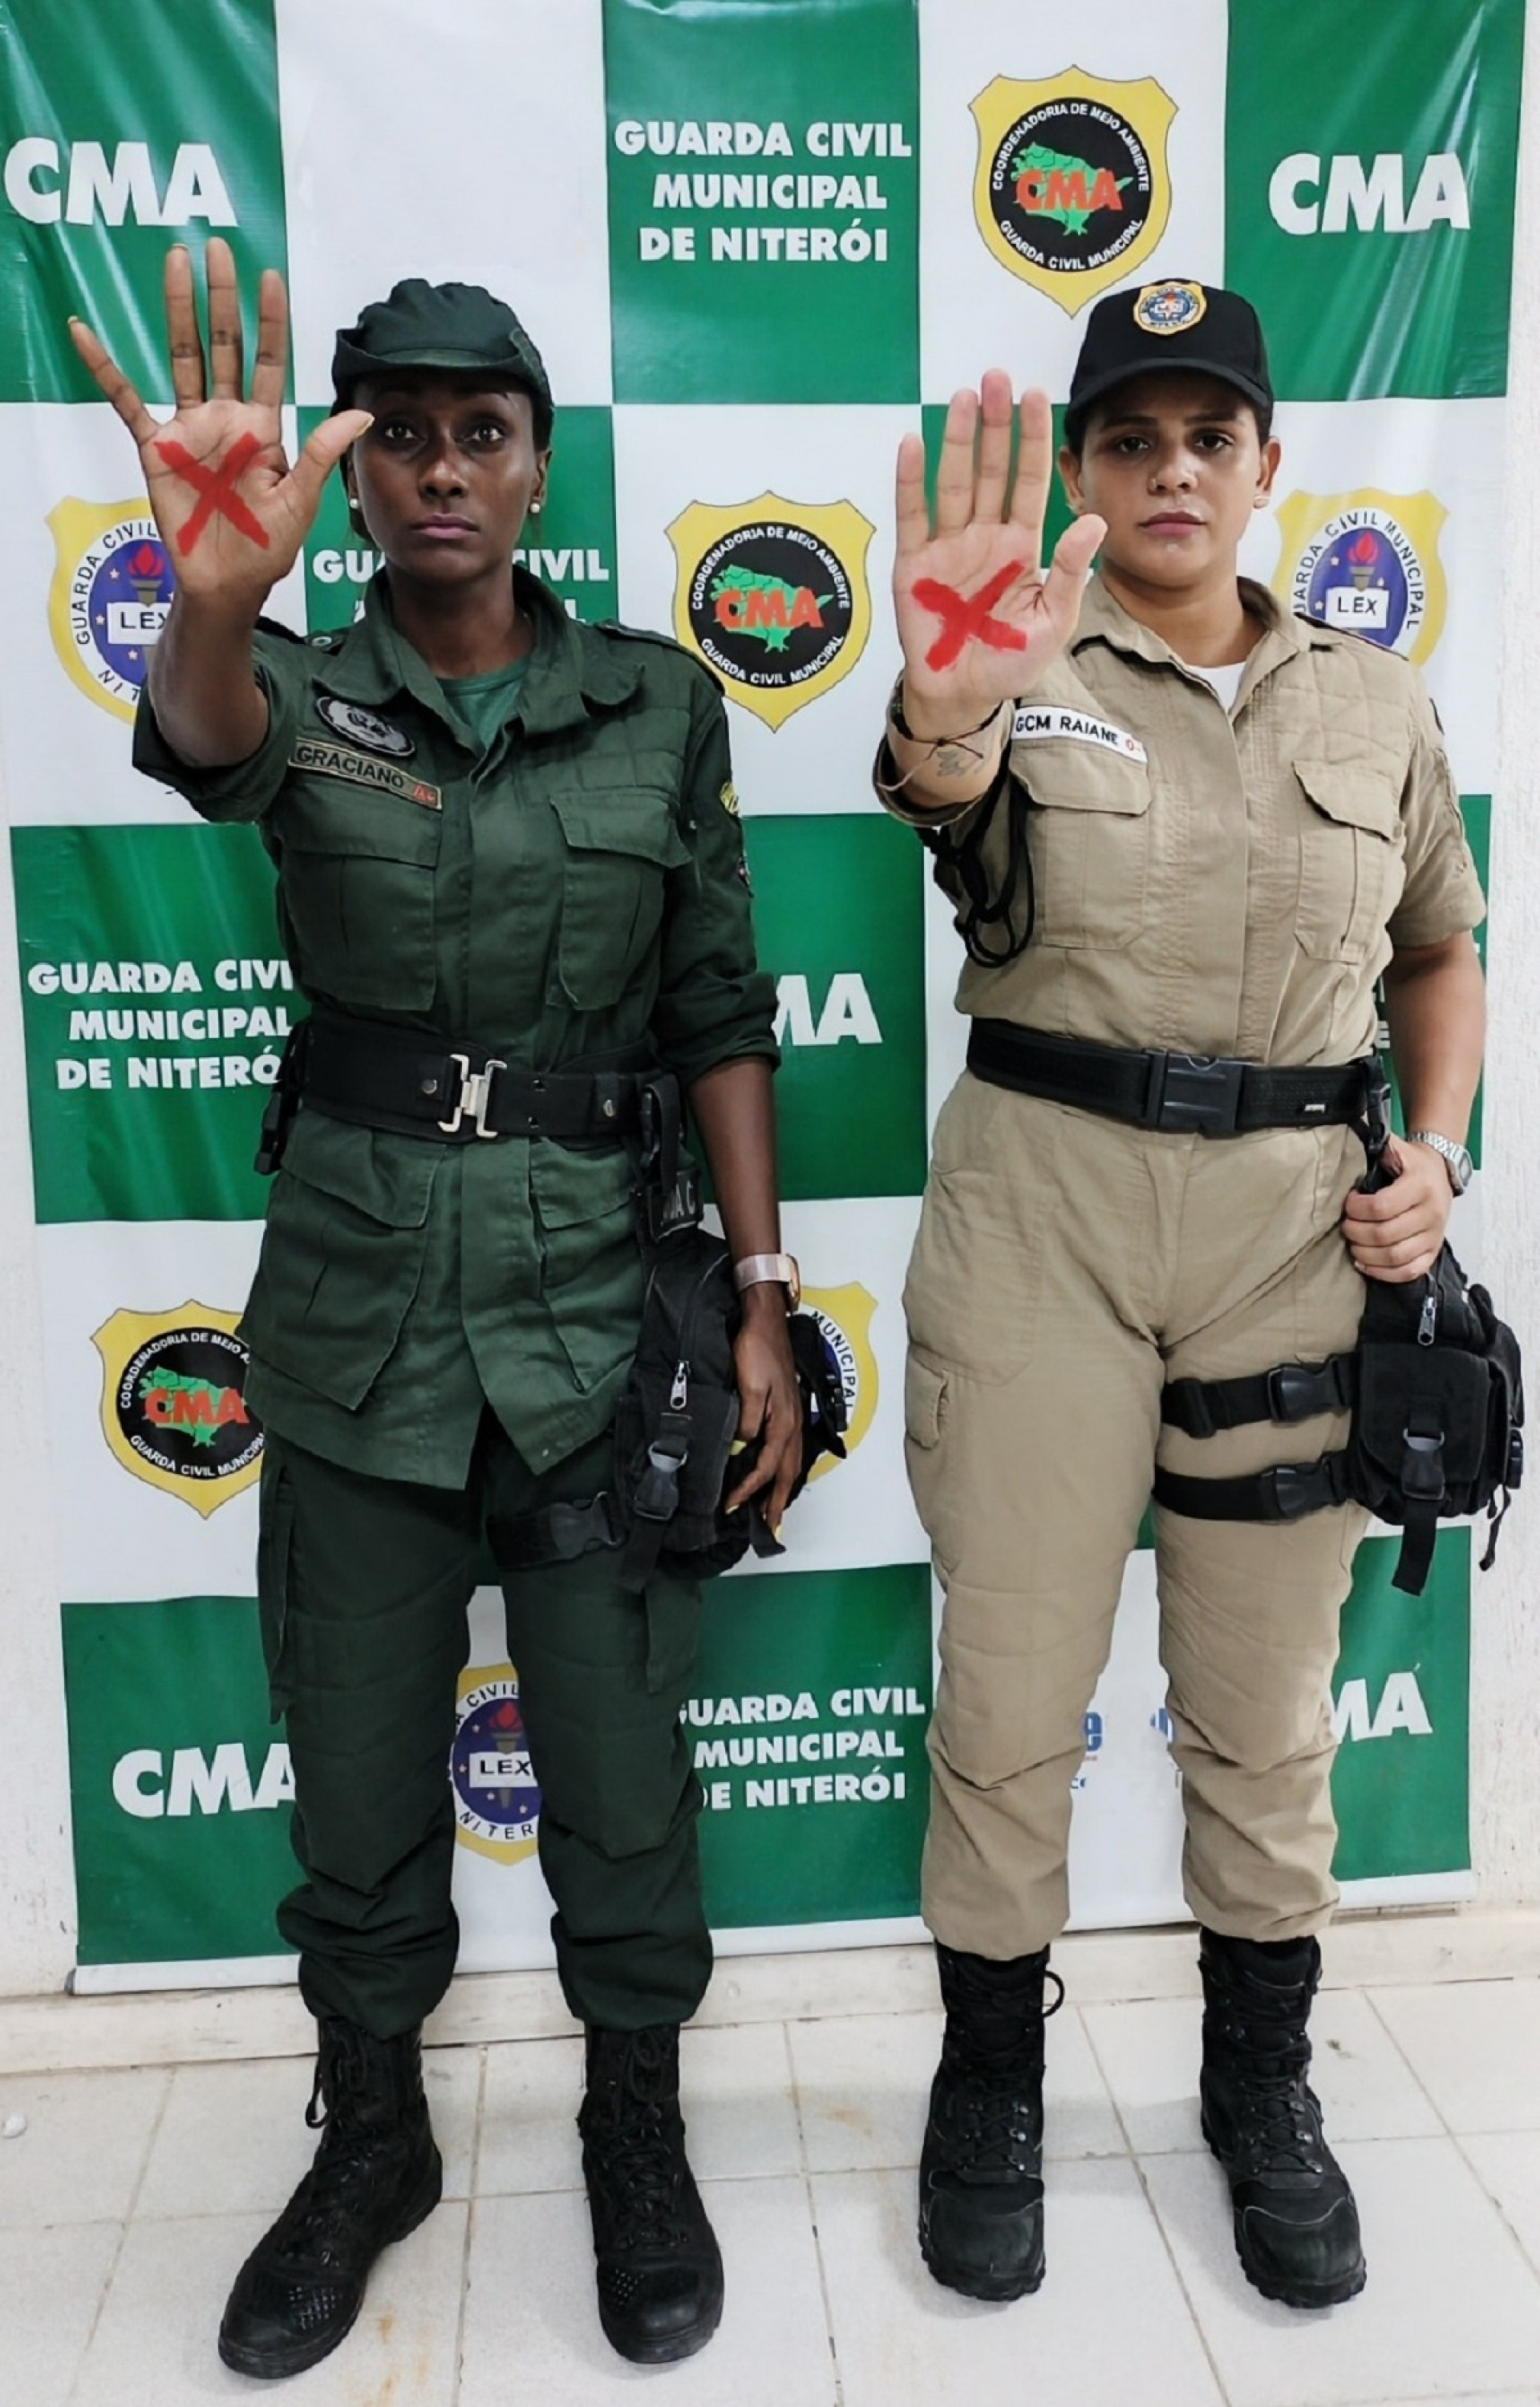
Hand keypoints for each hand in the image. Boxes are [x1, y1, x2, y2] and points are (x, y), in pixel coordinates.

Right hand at [67, 238, 369, 610]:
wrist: (227, 583)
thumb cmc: (267, 547)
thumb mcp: (302, 501)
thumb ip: (323, 454)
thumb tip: (361, 416)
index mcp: (264, 427)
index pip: (270, 362)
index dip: (270, 321)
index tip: (270, 278)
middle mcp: (226, 417)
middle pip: (224, 344)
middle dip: (222, 297)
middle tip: (218, 248)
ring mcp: (190, 428)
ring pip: (182, 357)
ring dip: (179, 310)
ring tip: (175, 262)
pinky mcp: (157, 448)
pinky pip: (126, 401)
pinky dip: (104, 367)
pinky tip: (84, 331)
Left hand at [725, 1289, 802, 1531]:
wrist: (766, 1320)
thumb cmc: (756, 1350)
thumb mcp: (748, 1387)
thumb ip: (746, 1422)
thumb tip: (741, 1450)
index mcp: (783, 1422)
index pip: (765, 1467)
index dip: (748, 1489)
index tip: (731, 1506)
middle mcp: (792, 1423)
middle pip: (786, 1473)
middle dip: (777, 1503)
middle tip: (770, 1530)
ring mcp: (793, 1416)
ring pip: (791, 1463)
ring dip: (783, 1489)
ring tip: (775, 1510)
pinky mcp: (788, 1408)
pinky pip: (789, 1449)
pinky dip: (784, 1469)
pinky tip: (779, 1472)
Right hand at [892, 372, 1104, 737]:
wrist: (964, 696)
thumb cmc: (1010, 661)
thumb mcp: (1055, 621)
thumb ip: (1070, 570)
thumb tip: (1093, 521)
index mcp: (1020, 546)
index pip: (1028, 481)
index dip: (1032, 439)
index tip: (1037, 396)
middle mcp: (984, 537)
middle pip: (991, 470)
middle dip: (995, 424)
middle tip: (998, 377)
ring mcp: (947, 547)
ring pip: (955, 482)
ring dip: (958, 439)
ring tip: (964, 396)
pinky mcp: (914, 565)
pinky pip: (912, 516)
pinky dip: (910, 481)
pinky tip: (913, 443)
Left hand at [1341, 1135, 1453, 1282]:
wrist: (1441, 1171)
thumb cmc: (1412, 1163)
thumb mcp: (1395, 1148)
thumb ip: (1374, 1146)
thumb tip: (1345, 1146)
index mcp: (1421, 1185)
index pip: (1381, 1207)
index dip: (1357, 1209)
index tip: (1348, 1203)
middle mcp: (1432, 1212)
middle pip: (1385, 1235)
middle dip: (1356, 1232)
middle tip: (1346, 1225)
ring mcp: (1435, 1235)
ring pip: (1396, 1257)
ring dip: (1366, 1254)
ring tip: (1353, 1244)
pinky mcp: (1434, 1251)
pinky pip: (1410, 1271)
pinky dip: (1385, 1273)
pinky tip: (1366, 1263)